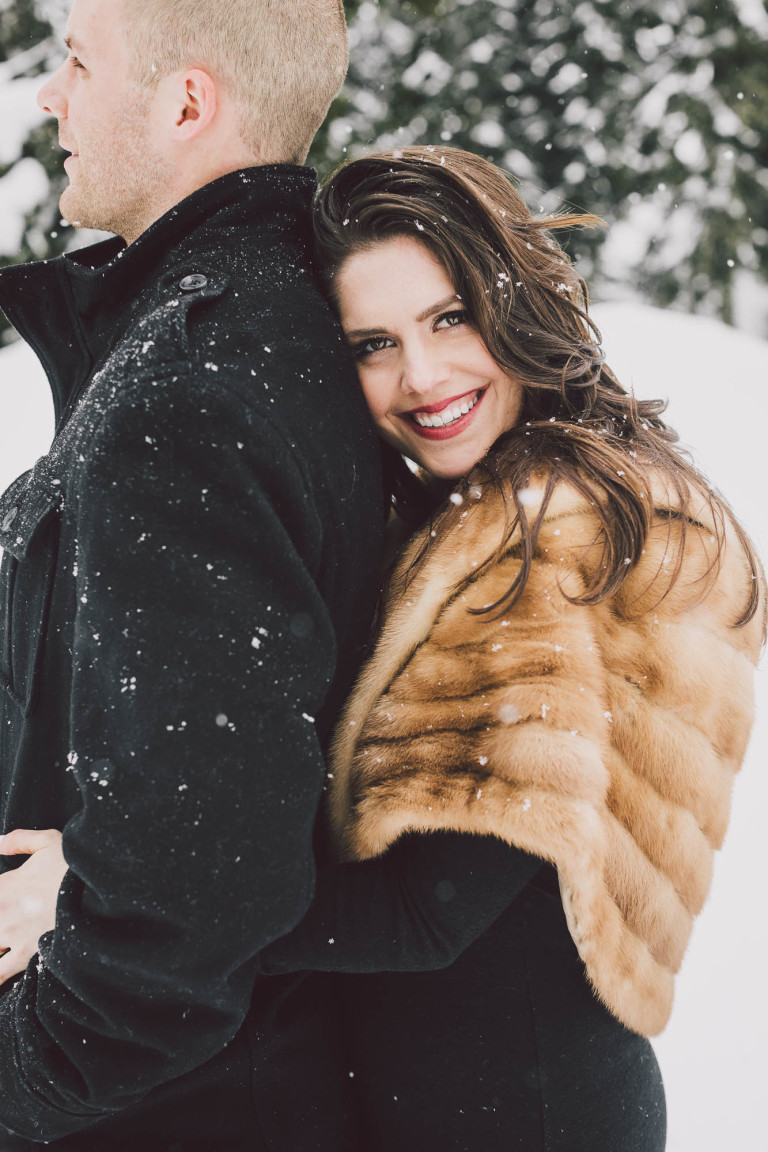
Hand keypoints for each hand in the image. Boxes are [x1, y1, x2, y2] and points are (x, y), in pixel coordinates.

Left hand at [0, 829, 66, 985]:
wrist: (103, 892)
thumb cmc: (76, 866)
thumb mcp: (50, 842)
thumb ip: (20, 840)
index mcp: (4, 885)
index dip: (1, 894)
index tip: (10, 900)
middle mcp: (2, 912)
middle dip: (1, 918)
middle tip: (13, 917)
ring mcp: (13, 936)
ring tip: (8, 941)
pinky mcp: (27, 955)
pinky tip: (3, 967)